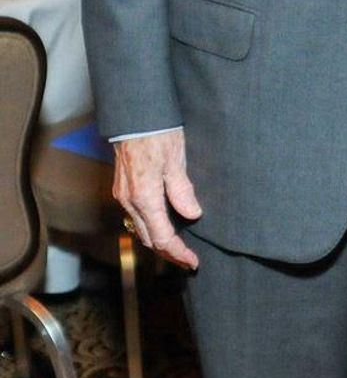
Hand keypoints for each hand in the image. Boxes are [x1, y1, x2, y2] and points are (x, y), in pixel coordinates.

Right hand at [113, 129, 201, 269]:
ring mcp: (123, 195)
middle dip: (169, 252)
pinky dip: (150, 227)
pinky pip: (136, 216)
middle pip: (149, 238)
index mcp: (144, 198)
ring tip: (177, 247)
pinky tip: (162, 225)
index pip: (162, 237)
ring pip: (140, 229)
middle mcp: (129, 201)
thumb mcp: (176, 161)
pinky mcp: (122, 187)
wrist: (134, 116)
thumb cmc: (157, 134)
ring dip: (158, 241)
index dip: (178, 252)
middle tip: (188, 259)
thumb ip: (182, 191)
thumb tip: (192, 215)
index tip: (193, 261)